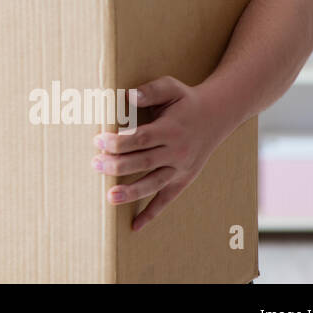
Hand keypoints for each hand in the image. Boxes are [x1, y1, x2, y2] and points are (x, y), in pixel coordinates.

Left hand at [90, 75, 232, 231]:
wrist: (217, 115)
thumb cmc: (186, 100)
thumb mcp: (170, 87)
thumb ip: (149, 91)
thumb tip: (128, 96)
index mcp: (170, 130)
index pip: (140, 139)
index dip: (118, 142)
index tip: (98, 140)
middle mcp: (177, 152)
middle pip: (143, 162)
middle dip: (117, 165)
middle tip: (95, 164)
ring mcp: (181, 169)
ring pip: (154, 184)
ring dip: (131, 192)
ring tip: (109, 197)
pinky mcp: (183, 180)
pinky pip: (166, 199)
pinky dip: (151, 213)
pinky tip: (135, 225)